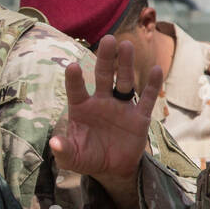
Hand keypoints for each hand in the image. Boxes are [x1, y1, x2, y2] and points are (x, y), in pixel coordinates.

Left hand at [49, 34, 163, 192]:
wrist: (112, 169)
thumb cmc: (88, 157)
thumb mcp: (72, 158)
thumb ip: (63, 150)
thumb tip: (54, 143)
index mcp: (81, 108)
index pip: (76, 90)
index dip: (74, 79)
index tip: (73, 66)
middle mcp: (101, 102)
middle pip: (103, 76)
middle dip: (105, 58)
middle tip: (108, 39)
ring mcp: (121, 107)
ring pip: (124, 82)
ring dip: (126, 64)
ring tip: (127, 46)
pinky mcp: (139, 117)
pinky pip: (146, 99)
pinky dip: (151, 85)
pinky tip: (155, 70)